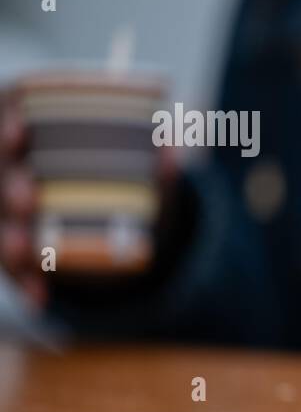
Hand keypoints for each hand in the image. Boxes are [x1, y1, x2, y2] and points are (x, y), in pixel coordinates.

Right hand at [0, 89, 182, 306]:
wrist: (95, 205)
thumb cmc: (104, 164)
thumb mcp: (129, 156)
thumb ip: (147, 153)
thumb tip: (172, 150)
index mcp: (25, 128)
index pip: (8, 115)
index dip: (7, 120)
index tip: (23, 128)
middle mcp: (8, 169)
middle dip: (8, 187)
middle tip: (27, 197)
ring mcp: (6, 211)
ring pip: (0, 225)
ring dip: (8, 239)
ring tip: (24, 250)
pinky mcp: (11, 246)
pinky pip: (12, 267)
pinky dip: (26, 281)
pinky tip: (40, 296)